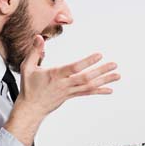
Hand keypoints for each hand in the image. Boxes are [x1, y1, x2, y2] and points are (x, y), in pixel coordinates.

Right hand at [5, 35, 119, 145]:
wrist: (31, 108)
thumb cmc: (29, 87)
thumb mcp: (27, 67)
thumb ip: (34, 52)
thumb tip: (38, 37)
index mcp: (55, 75)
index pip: (74, 68)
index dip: (87, 62)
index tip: (99, 55)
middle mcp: (64, 84)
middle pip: (86, 78)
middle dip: (101, 71)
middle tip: (114, 65)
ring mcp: (69, 91)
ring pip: (89, 86)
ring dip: (104, 80)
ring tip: (117, 75)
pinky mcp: (71, 96)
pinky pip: (87, 93)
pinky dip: (99, 91)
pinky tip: (110, 89)